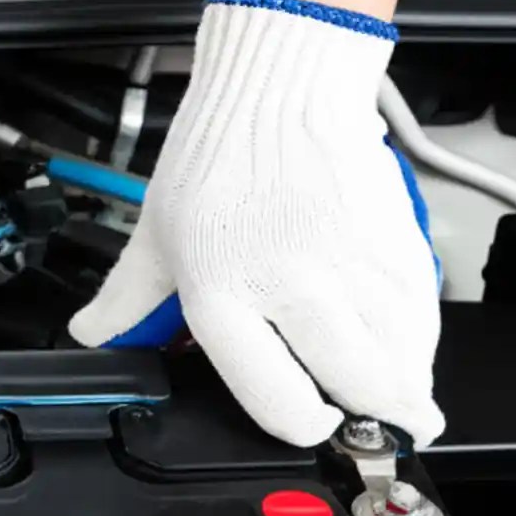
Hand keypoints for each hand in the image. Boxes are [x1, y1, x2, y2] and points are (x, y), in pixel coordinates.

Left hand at [68, 0, 444, 448]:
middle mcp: (289, 284)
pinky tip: (403, 343)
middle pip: (353, 387)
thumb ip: (125, 300)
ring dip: (399, 384)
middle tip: (358, 412)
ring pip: (399, 361)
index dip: (301, 426)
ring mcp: (349, 265)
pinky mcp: (396, 243)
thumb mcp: (153, 236)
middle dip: (362, 414)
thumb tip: (92, 334)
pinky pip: (424, 318)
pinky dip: (419, 342)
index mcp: (220, 293)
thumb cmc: (213, 157)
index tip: (311, 424)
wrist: (276, 89)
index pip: (276, 400)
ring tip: (389, 388)